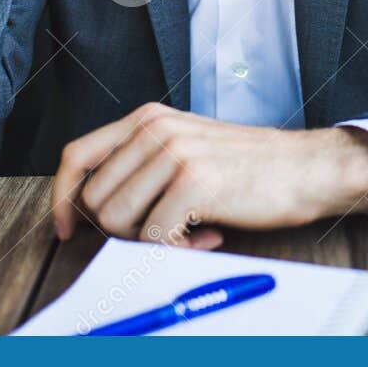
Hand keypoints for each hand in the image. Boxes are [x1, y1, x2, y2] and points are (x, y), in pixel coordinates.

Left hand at [50, 103, 367, 247]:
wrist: (305, 168)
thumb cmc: (246, 168)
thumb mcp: (184, 149)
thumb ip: (139, 166)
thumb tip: (89, 209)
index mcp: (146, 118)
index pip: (76, 155)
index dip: (62, 197)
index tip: (66, 228)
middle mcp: (154, 128)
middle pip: (95, 198)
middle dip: (122, 229)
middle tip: (165, 230)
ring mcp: (173, 152)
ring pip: (118, 220)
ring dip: (149, 239)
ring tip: (189, 231)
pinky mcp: (194, 181)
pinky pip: (154, 236)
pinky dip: (177, 249)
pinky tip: (207, 236)